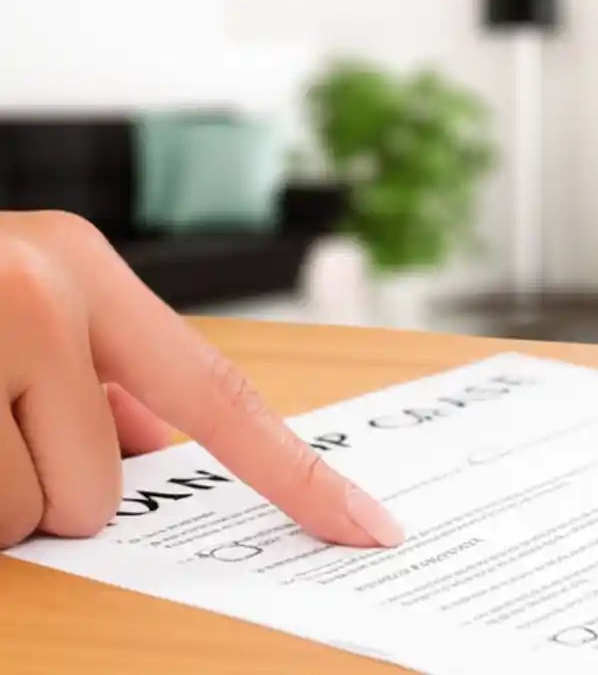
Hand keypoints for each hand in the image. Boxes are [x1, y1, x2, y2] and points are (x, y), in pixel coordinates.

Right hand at [0, 212, 402, 548]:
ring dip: (1, 496)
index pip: (221, 396)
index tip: (366, 523)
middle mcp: (46, 295)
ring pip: (32, 512)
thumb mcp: (25, 314)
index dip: (296, 475)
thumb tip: (158, 448)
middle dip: (51, 487)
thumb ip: (107, 376)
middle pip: (103, 491)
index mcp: (86, 269)